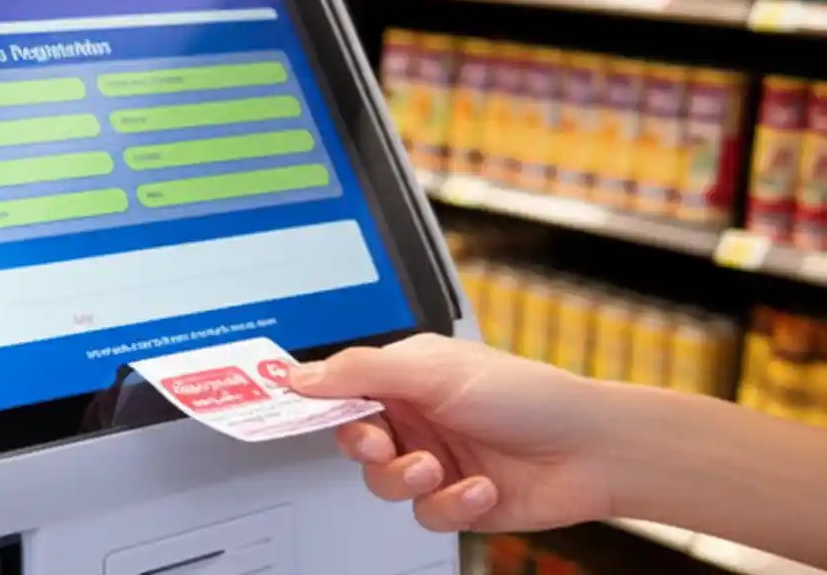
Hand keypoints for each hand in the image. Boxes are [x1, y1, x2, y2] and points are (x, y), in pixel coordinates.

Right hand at [290, 334, 613, 533]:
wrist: (591, 451)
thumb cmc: (529, 395)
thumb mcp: (433, 369)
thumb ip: (361, 371)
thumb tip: (302, 374)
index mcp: (407, 375)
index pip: (343, 388)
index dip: (318, 403)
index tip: (292, 412)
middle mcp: (418, 416)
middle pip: (356, 442)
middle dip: (368, 448)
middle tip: (383, 446)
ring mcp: (437, 458)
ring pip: (385, 484)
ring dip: (410, 479)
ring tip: (440, 467)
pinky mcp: (457, 499)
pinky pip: (425, 513)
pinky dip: (451, 503)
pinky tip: (479, 486)